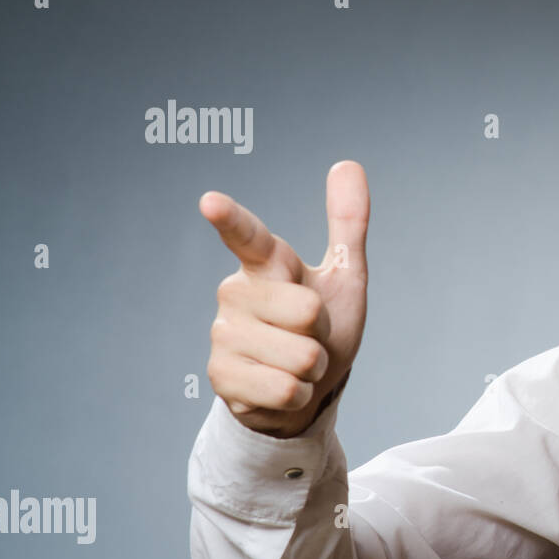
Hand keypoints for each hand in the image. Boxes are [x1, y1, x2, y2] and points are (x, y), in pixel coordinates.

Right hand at [200, 160, 369, 437]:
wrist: (304, 389)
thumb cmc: (322, 327)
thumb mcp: (343, 276)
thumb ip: (347, 223)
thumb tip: (348, 164)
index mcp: (267, 265)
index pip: (249, 237)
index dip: (231, 220)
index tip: (210, 202)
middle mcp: (236, 293)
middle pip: (307, 312)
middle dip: (324, 335)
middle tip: (310, 338)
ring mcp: (223, 334)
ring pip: (300, 356)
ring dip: (313, 369)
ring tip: (297, 365)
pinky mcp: (220, 376)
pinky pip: (285, 389)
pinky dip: (298, 395)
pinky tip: (282, 388)